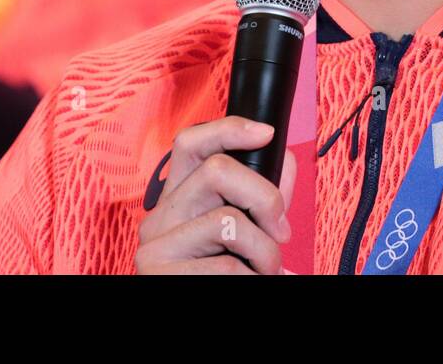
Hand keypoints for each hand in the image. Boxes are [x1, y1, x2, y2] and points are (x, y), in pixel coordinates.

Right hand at [135, 117, 294, 274]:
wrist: (197, 313)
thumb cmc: (222, 277)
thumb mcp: (245, 232)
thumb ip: (263, 197)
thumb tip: (286, 161)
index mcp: (179, 197)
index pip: (191, 142)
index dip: (230, 128)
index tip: (267, 133)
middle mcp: (159, 215)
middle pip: (219, 171)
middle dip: (266, 199)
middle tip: (281, 232)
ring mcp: (155, 245)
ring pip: (229, 221)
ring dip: (264, 251)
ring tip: (263, 271)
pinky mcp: (158, 272)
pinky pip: (226, 266)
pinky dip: (253, 279)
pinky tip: (248, 284)